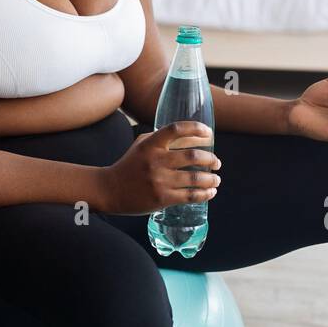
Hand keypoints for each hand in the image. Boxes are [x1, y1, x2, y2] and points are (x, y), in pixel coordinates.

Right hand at [98, 120, 220, 214]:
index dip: (196, 128)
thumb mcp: (142, 146)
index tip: (208, 133)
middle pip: (193, 156)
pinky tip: (210, 192)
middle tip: (217, 163)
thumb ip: (162, 139)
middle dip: (211, 159)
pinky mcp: (162, 198)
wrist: (110, 189)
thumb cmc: (130, 165)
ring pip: (195, 179)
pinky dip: (204, 194)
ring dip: (211, 179)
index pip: (176, 129)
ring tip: (216, 179)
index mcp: (151, 144)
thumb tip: (191, 137)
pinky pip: (190, 196)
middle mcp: (156, 161)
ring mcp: (159, 181)